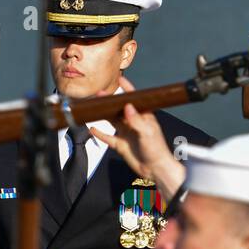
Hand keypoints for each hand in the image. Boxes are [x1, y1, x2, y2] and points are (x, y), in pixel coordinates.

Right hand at [90, 75, 184, 197]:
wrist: (154, 169)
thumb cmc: (156, 149)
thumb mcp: (147, 132)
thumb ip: (136, 120)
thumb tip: (127, 106)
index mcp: (143, 117)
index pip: (135, 100)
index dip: (128, 89)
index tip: (120, 79)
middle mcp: (133, 123)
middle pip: (119, 109)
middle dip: (110, 101)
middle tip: (100, 93)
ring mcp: (126, 133)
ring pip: (112, 121)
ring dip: (103, 114)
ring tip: (93, 107)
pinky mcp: (120, 144)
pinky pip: (107, 137)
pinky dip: (100, 134)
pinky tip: (92, 128)